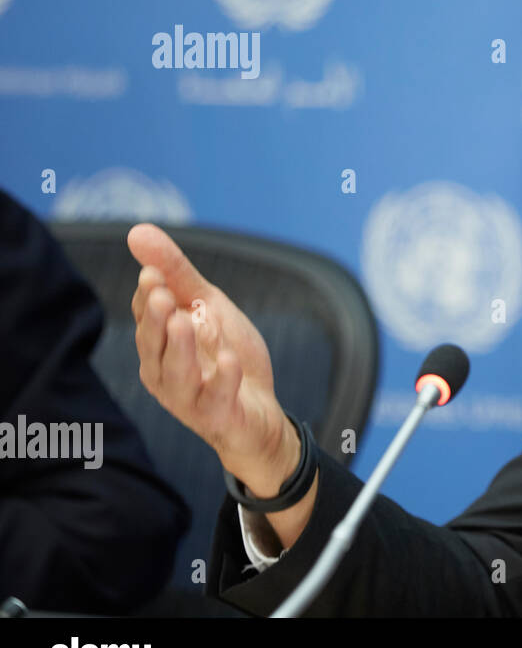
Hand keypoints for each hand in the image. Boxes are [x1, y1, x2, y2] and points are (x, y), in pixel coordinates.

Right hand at [127, 223, 296, 497]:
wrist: (259, 413)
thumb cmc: (224, 356)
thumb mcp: (208, 306)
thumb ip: (176, 273)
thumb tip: (137, 231)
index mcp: (158, 346)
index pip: (147, 316)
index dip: (150, 296)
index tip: (153, 272)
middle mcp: (165, 373)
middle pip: (154, 347)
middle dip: (156, 321)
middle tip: (162, 295)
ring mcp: (190, 399)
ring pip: (177, 376)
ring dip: (182, 348)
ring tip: (187, 321)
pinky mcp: (218, 417)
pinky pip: (217, 399)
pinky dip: (223, 378)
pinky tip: (228, 358)